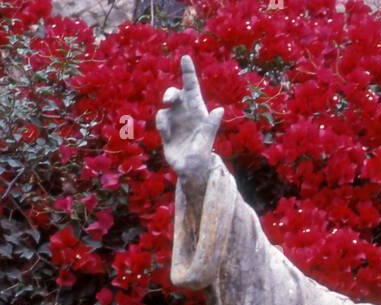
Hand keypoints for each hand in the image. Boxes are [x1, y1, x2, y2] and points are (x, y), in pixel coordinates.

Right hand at [155, 55, 222, 184]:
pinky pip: (161, 120)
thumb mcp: (207, 141)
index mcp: (198, 111)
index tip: (185, 57)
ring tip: (166, 125)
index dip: (188, 72)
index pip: (192, 87)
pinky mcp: (166, 129)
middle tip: (168, 101)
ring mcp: (175, 120)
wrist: (190, 172)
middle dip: (170, 94)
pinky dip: (162, 125)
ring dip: (165, 110)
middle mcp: (186, 112)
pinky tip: (167, 135)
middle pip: (176, 94)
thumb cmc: (202, 157)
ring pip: (166, 106)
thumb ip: (211, 125)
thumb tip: (219, 110)